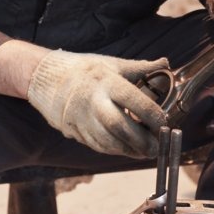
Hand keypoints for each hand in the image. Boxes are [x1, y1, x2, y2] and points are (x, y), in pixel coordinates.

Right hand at [27, 50, 168, 157]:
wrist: (47, 79)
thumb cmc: (83, 69)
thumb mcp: (112, 63)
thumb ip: (140, 67)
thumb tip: (165, 63)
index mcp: (106, 82)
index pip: (134, 100)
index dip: (153, 115)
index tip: (165, 122)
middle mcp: (94, 102)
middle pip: (121, 126)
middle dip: (142, 140)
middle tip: (158, 144)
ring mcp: (83, 119)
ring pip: (110, 142)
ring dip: (131, 150)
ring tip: (146, 150)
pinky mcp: (76, 132)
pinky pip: (99, 146)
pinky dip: (116, 150)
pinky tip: (128, 148)